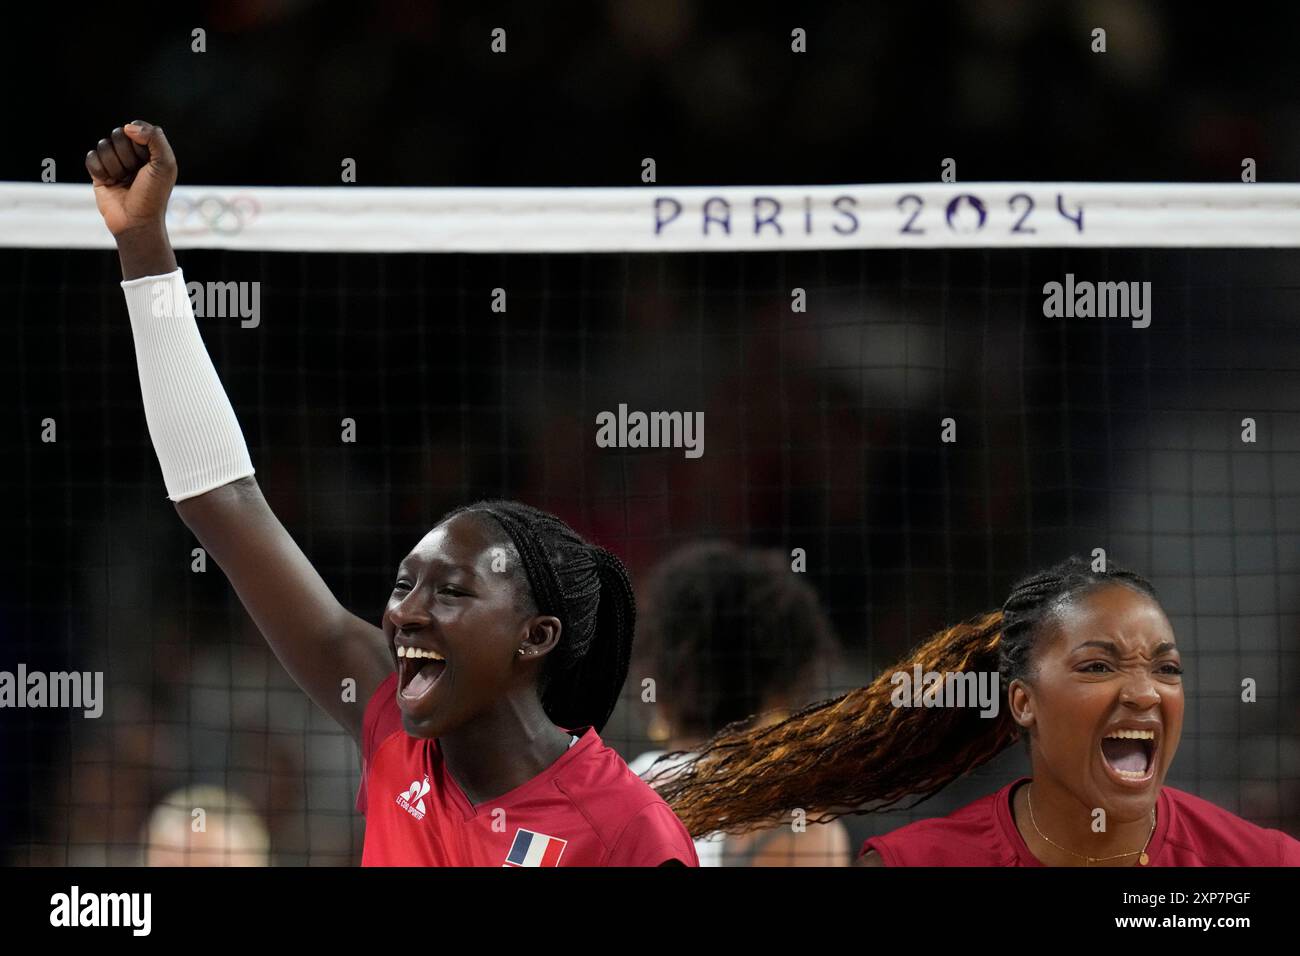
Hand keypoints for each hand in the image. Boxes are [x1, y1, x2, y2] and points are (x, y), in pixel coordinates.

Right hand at [85, 121, 177, 237]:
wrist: (136, 221)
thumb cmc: (153, 195)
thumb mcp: (165, 164)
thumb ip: (154, 137)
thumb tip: (128, 127)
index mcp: (149, 150)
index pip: (135, 127)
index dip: (139, 141)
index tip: (147, 160)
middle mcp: (131, 154)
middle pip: (117, 134)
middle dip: (126, 155)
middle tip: (135, 174)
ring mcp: (114, 162)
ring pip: (103, 145)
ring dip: (115, 166)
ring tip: (123, 181)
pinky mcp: (99, 172)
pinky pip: (91, 158)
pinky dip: (100, 171)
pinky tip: (110, 183)